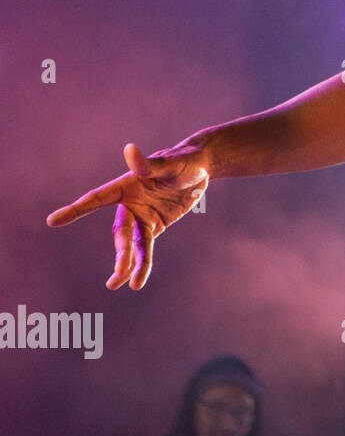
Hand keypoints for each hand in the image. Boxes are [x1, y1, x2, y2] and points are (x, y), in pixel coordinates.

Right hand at [47, 142, 210, 289]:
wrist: (200, 167)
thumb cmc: (183, 159)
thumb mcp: (170, 163)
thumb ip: (149, 164)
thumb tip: (130, 149)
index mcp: (127, 185)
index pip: (97, 199)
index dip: (76, 210)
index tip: (52, 221)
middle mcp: (130, 203)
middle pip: (120, 232)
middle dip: (120, 253)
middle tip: (117, 275)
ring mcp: (142, 216)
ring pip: (131, 244)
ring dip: (126, 264)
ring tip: (117, 285)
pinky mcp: (155, 225)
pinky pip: (146, 247)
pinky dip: (143, 264)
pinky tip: (137, 282)